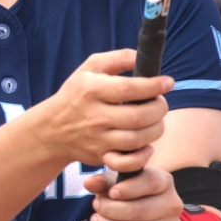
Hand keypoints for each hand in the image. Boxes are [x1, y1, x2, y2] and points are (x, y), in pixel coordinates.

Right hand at [29, 50, 171, 172]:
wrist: (51, 129)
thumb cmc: (77, 94)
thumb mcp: (89, 69)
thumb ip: (117, 58)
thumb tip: (141, 56)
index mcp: (92, 90)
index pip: (130, 88)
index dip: (154, 86)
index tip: (168, 82)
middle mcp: (94, 116)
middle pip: (138, 116)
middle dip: (159, 109)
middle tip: (160, 104)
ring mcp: (97, 139)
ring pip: (137, 139)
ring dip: (156, 130)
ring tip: (155, 121)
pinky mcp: (100, 156)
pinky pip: (126, 164)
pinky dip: (142, 157)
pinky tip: (146, 146)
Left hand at [83, 163, 189, 220]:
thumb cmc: (131, 197)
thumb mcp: (118, 185)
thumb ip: (104, 182)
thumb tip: (89, 183)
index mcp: (164, 182)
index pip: (152, 182)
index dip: (129, 188)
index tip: (111, 193)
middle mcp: (172, 205)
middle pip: (139, 210)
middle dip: (110, 210)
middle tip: (96, 206)